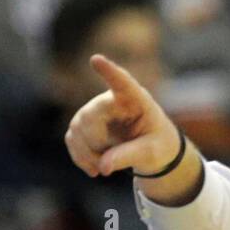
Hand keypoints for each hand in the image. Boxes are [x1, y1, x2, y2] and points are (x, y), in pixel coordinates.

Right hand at [64, 54, 200, 201]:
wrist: (151, 148)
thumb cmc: (157, 144)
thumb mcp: (151, 153)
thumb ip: (129, 156)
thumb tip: (103, 167)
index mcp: (135, 98)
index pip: (121, 81)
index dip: (108, 71)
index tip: (96, 60)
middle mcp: (111, 99)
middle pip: (89, 117)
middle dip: (95, 145)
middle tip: (109, 167)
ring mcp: (95, 110)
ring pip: (77, 128)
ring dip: (87, 154)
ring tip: (105, 169)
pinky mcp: (84, 124)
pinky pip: (72, 138)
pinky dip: (80, 157)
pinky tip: (94, 169)